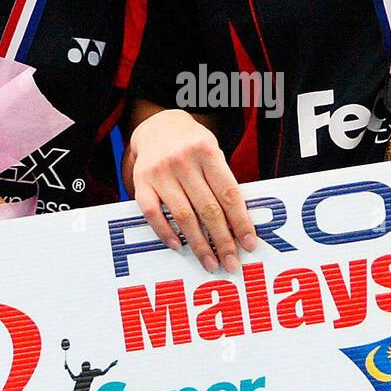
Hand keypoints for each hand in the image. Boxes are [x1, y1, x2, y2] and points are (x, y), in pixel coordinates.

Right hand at [127, 109, 256, 273]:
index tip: (249, 245)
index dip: (240, 222)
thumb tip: (239, 225)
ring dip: (199, 244)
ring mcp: (160, 172)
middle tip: (232, 264)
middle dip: (222, 241)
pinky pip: (154, 214)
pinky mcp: (141, 182)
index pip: (228, 193)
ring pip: (183, 216)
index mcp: (207, 151)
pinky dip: (167, 233)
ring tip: (210, 262)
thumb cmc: (193, 146)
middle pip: (207, 209)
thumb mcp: (213, 152)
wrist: (158, 127)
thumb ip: (223, 181)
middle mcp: (183, 161)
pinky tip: (180, 246)